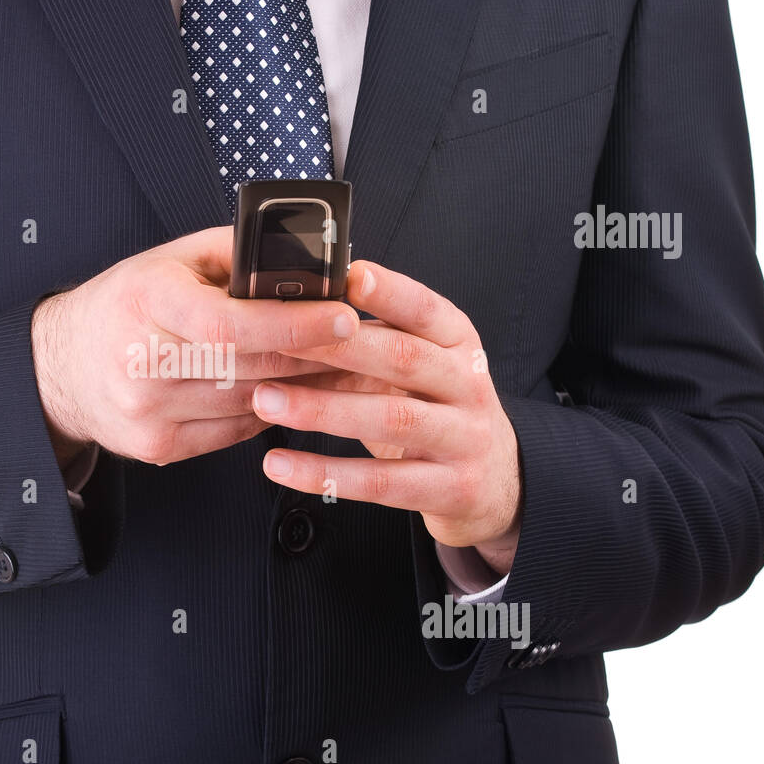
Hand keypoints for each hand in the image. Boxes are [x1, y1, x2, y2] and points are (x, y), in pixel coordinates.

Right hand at [31, 226, 358, 466]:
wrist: (62, 366)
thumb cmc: (124, 306)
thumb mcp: (170, 261)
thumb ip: (234, 255)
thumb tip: (305, 259)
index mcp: (146, 304)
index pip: (230, 323)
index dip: (294, 324)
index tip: (343, 317)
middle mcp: (142, 363)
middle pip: (251, 367)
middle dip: (315, 356)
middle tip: (363, 344)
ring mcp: (149, 413)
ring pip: (251, 404)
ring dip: (304, 388)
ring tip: (339, 368)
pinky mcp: (160, 446)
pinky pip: (235, 432)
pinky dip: (270, 411)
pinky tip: (292, 394)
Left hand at [250, 260, 521, 572]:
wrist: (496, 479)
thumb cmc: (435, 407)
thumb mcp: (420, 364)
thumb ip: (370, 339)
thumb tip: (293, 313)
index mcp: (458, 343)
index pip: (425, 309)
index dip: (389, 292)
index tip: (346, 275)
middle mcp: (468, 385)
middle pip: (404, 359)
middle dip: (338, 348)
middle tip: (279, 340)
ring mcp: (464, 438)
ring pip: (390, 420)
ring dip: (322, 410)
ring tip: (267, 400)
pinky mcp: (449, 488)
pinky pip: (379, 482)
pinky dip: (325, 475)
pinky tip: (280, 465)